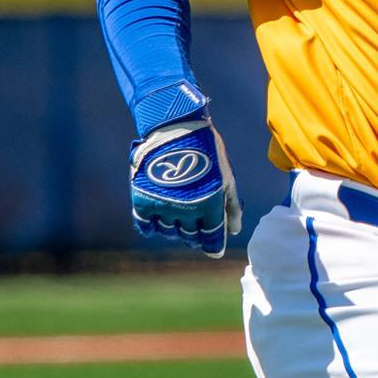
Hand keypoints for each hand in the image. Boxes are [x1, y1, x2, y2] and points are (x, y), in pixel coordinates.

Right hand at [130, 117, 242, 257]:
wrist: (175, 127)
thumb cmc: (207, 150)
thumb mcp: (226, 176)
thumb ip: (231, 205)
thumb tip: (234, 230)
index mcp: (209, 204)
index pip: (211, 238)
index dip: (213, 246)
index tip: (213, 250)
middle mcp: (186, 209)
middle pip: (190, 236)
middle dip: (195, 235)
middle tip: (195, 228)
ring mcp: (163, 205)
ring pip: (169, 232)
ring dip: (175, 228)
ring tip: (178, 215)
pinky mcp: (143, 199)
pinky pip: (146, 226)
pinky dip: (152, 226)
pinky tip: (159, 217)